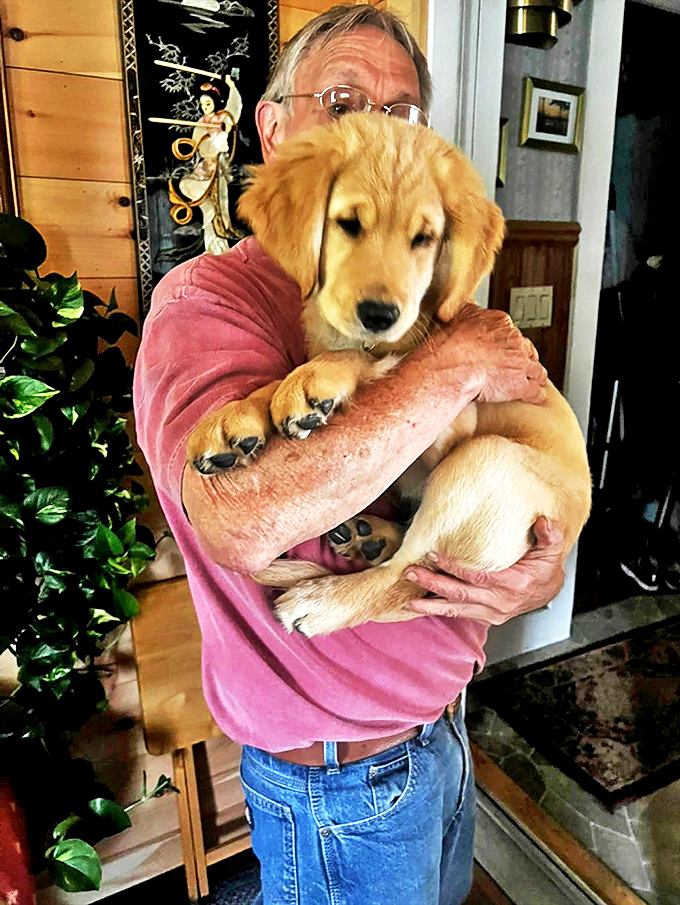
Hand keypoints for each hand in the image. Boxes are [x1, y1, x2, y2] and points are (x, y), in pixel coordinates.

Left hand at [403, 517, 565, 625]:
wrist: (549, 591)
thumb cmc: (545, 569)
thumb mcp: (552, 550)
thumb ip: (550, 535)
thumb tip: (543, 521)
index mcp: (513, 584)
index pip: (478, 576)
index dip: (455, 568)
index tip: (434, 556)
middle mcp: (500, 602)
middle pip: (461, 594)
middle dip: (433, 585)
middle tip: (411, 574)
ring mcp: (492, 612)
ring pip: (457, 609)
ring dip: (432, 605)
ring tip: (410, 602)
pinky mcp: (487, 617)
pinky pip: (460, 614)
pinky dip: (441, 611)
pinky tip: (424, 607)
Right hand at [421, 304, 547, 405]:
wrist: (453, 366)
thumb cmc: (451, 345)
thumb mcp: (458, 317)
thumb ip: (469, 313)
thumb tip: (469, 310)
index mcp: (501, 324)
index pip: (513, 333)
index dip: (510, 343)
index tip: (507, 348)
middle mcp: (514, 342)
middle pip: (528, 350)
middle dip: (525, 359)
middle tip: (520, 365)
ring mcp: (520, 364)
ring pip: (537, 371)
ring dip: (536, 377)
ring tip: (535, 382)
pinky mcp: (521, 386)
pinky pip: (535, 392)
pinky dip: (536, 396)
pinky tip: (536, 398)